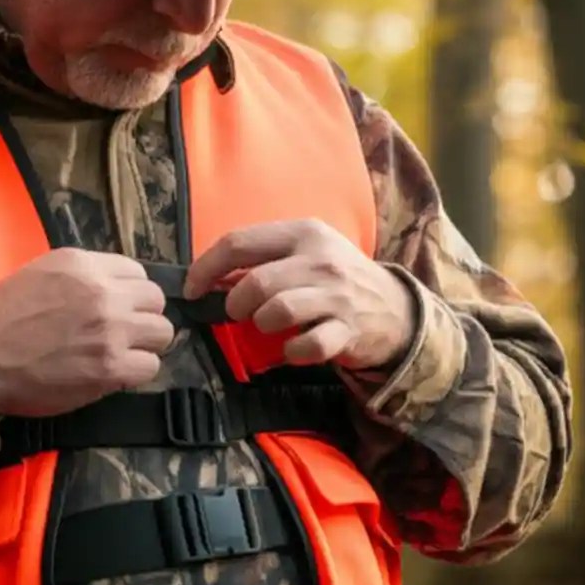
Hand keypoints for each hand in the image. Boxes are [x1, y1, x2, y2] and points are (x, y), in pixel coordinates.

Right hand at [0, 248, 174, 416]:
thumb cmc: (0, 317)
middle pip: (156, 301)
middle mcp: (103, 292)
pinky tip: (114, 374)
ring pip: (162, 334)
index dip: (131, 295)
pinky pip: (150, 367)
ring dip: (144, 345)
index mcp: (84, 265)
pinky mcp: (110, 367)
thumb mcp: (41, 273)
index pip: (138, 274)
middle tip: (122, 334)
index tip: (118, 309)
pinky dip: (135, 372)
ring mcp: (111, 330)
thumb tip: (113, 288)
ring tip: (120, 355)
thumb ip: (82, 277)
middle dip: (142, 318)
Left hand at [184, 219, 416, 368]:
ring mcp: (337, 296)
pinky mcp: (348, 331)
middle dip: (235, 304)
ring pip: (277, 311)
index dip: (205, 268)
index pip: (239, 242)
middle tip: (238, 313)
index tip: (191, 290)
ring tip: (267, 326)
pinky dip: (291, 352)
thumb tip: (210, 278)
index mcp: (303, 233)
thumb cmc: (335, 278)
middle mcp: (320, 260)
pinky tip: (292, 349)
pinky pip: (306, 346)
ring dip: (262, 324)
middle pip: (255, 282)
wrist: (394, 308)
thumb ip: (263, 259)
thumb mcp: (305, 253)